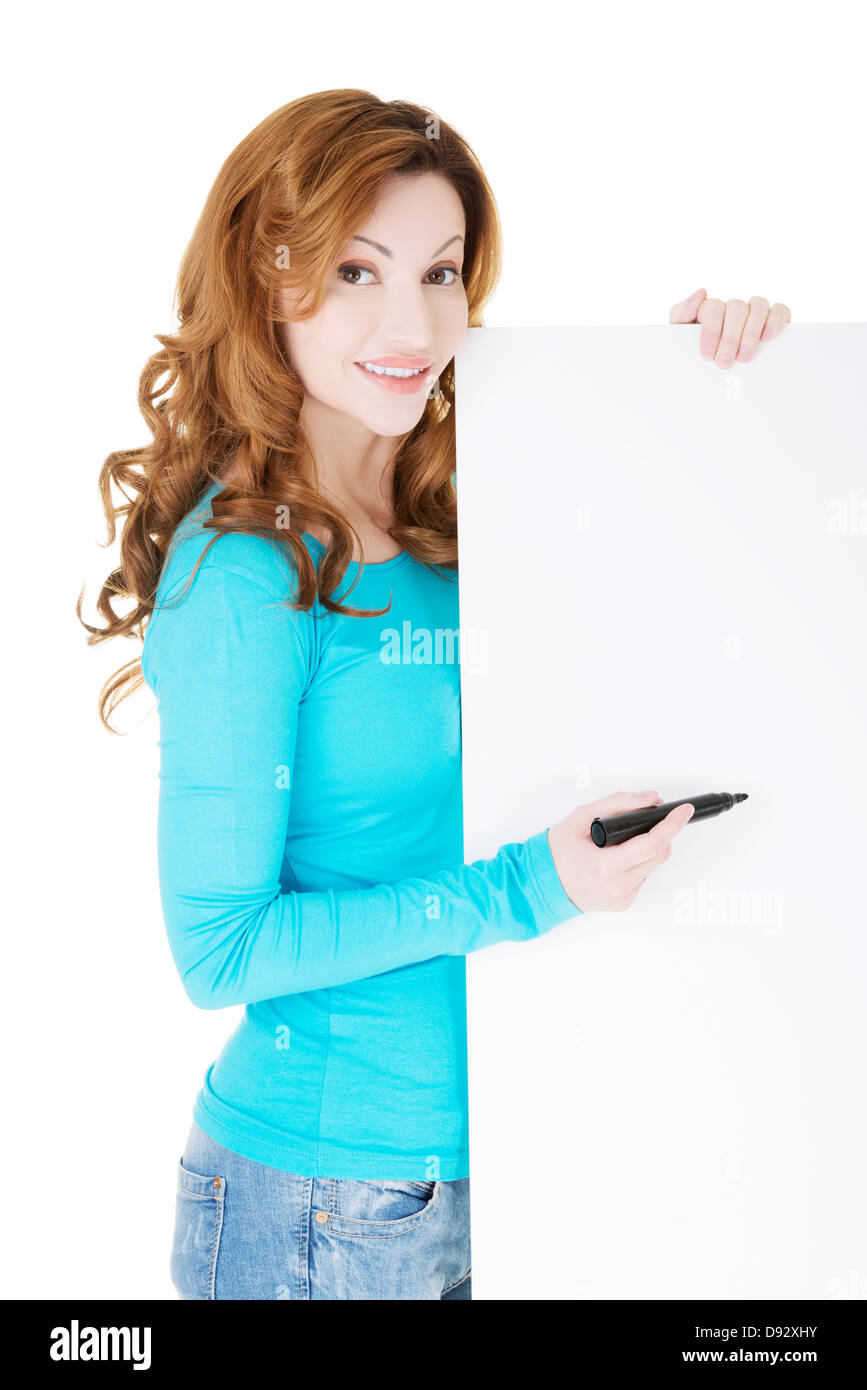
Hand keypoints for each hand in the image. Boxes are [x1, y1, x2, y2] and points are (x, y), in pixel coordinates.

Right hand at [547, 790, 694, 912]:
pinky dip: (636, 863)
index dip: (673, 824)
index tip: (684, 810)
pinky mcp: (623, 903)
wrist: (539, 884)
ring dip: (647, 849)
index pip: (653, 842)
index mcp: (606, 866)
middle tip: (645, 821)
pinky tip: (615, 859)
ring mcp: (622, 898)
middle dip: (661, 834)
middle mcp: (618, 886)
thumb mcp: (581, 817)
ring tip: (620, 842)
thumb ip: (618, 803)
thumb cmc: (555, 852)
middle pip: (660, 854)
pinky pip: (642, 877)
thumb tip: (651, 799)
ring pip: (653, 865)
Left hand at [670, 288, 790, 367]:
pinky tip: (766, 338)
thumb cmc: (697, 358)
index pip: (713, 307)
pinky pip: (779, 310)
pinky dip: (774, 321)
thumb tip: (702, 293)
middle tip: (724, 362)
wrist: (710, 382)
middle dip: (730, 337)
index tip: (707, 355)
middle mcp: (734, 308)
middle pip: (736, 308)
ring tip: (744, 358)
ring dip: (750, 333)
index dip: (711, 330)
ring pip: (757, 306)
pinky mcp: (775, 318)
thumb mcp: (680, 339)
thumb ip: (681, 314)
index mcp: (712, 310)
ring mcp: (755, 311)